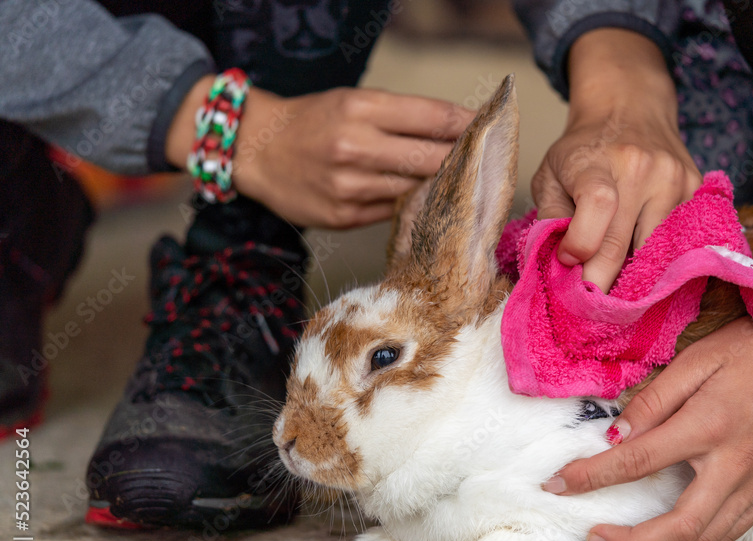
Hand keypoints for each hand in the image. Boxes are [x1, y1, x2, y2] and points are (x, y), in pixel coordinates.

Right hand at [166, 77, 473, 227]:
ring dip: (441, 186)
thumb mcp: (353, 102)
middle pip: (432, 156)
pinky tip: (425, 202)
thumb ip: (402, 118)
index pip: (432, 116)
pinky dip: (412, 205)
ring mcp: (349, 186)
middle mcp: (355, 147)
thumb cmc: (312, 122)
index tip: (487, 126)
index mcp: (360, 109)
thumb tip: (456, 133)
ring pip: (416, 188)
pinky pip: (394, 212)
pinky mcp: (344, 217)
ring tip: (460, 183)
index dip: (467, 123)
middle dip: (463, 158)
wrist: (254, 150)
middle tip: (486, 159)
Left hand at [534, 29, 701, 292]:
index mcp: (596, 162)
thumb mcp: (550, 173)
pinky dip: (657, 259)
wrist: (628, 107)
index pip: (596, 207)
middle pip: (622, 244)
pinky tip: (641, 265)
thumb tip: (556, 268)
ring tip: (614, 291)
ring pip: (654, 251)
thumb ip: (550, 218)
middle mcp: (640, 169)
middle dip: (602, 283)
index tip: (569, 263)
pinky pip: (676, 240)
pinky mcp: (695, 190)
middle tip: (588, 307)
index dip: (581, 244)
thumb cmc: (582, 149)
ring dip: (632, 277)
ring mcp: (673, 180)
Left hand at [543, 318, 752, 540]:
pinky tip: (670, 535)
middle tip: (593, 536)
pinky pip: (730, 533)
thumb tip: (613, 438)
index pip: (636, 463)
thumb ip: (653, 402)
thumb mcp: (695, 359)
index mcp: (710, 425)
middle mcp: (736, 466)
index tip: (556, 485)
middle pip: (677, 528)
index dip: (590, 478)